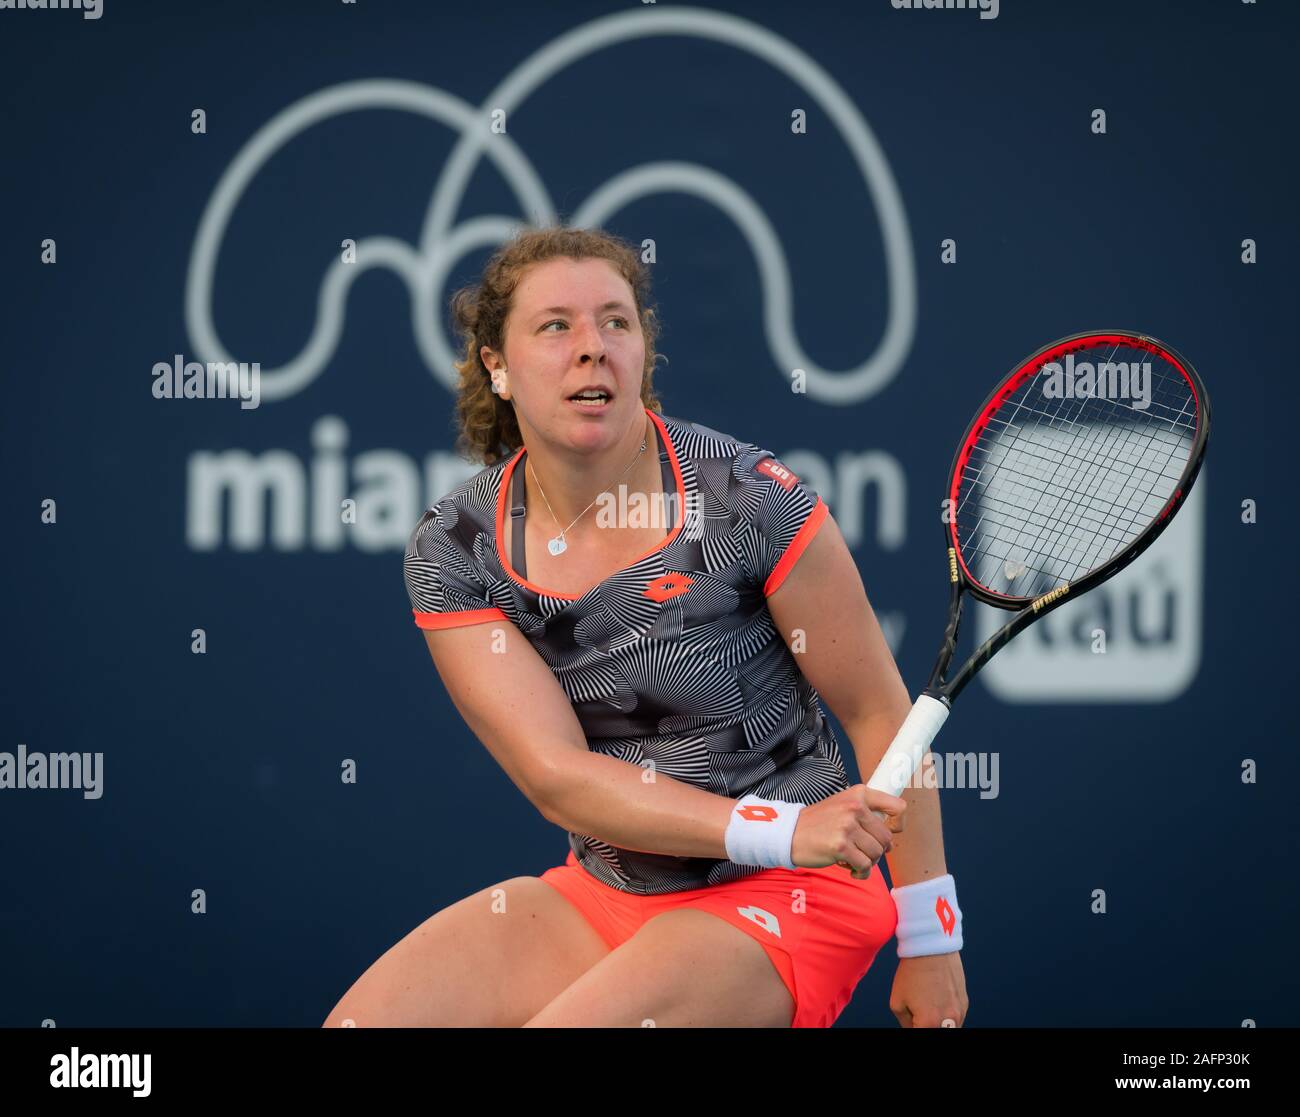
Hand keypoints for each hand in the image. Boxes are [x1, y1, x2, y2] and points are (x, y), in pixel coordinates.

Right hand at [790, 785, 905, 878]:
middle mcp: (855, 807)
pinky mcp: (840, 846)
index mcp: (859, 794)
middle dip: (879, 850)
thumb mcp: (843, 805)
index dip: (899, 823)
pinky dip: (861, 872)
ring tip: (855, 860)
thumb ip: (866, 812)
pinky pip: (865, 866)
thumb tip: (892, 833)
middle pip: (887, 838)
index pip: (897, 807)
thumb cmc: (819, 822)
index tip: (892, 832)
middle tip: (865, 852)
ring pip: (877, 853)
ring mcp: (847, 826)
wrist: (790, 833)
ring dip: (869, 862)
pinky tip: (851, 869)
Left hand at [889, 952, 967, 1027]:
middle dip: (927, 1027)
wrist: (931, 948)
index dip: (914, 1028)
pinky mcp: (965, 1003)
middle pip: (938, 1033)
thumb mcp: (897, 1001)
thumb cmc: (912, 973)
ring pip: (951, 1029)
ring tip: (929, 1009)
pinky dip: (948, 1017)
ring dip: (939, 1025)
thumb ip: (905, 1023)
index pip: (920, 1035)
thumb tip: (913, 1028)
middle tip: (920, 1017)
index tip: (913, 1022)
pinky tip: (938, 1002)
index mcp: (929, 1023)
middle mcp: (948, 1021)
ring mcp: (960, 1013)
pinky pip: (957, 1018)